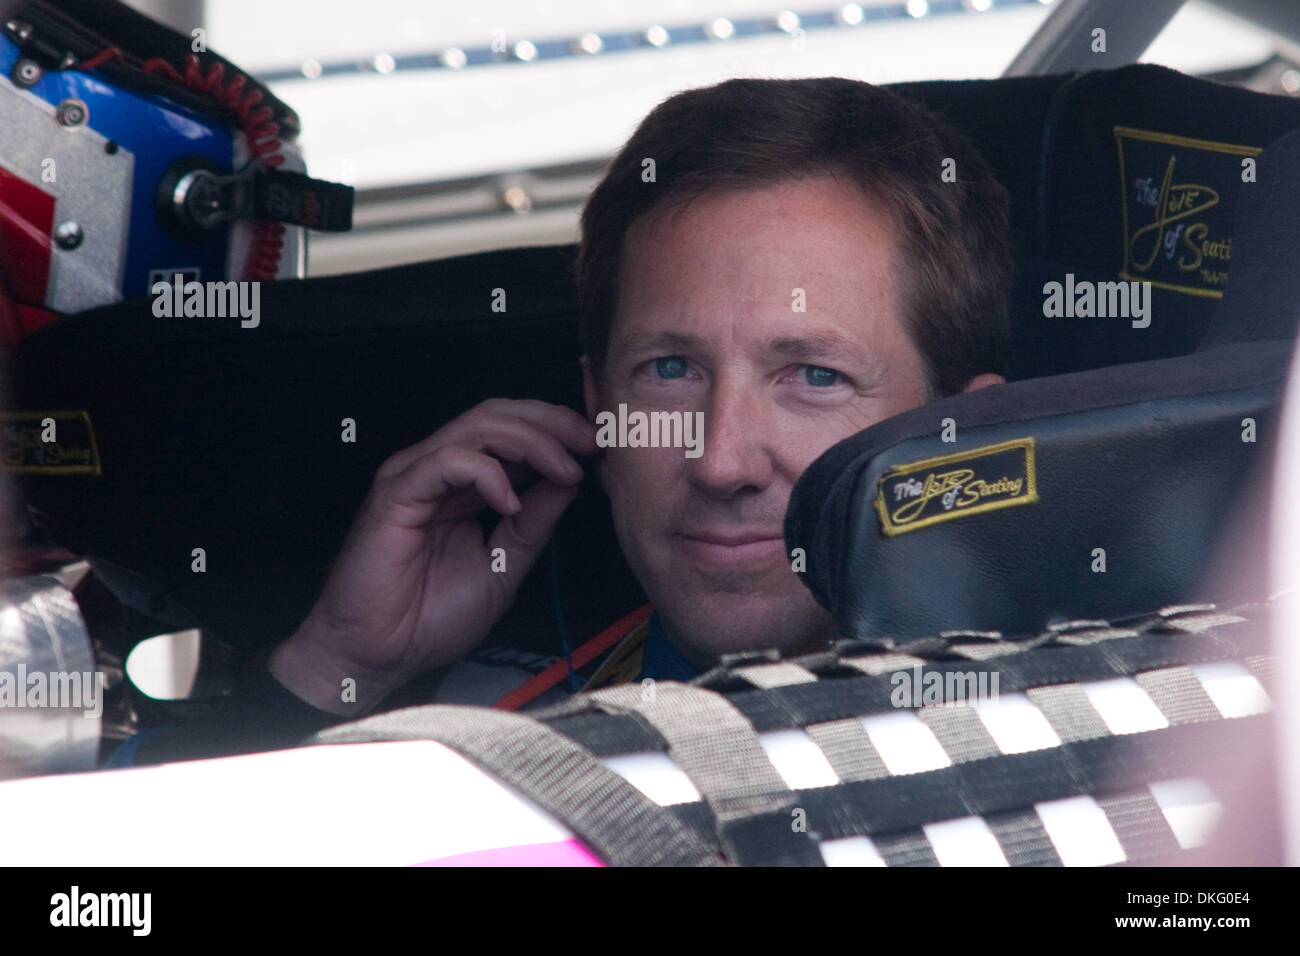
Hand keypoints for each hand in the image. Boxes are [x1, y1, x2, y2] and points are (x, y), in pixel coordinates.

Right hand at [270, 398, 596, 712]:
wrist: (375, 656)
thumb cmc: (426, 619)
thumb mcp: (504, 567)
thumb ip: (534, 524)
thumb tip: (569, 481)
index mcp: (463, 485)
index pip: (512, 433)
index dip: (557, 433)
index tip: (598, 449)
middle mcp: (438, 471)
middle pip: (498, 416)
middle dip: (551, 423)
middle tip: (590, 442)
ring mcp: (415, 477)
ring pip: (477, 427)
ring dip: (531, 441)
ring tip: (565, 467)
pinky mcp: (396, 494)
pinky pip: (447, 461)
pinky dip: (488, 474)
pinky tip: (511, 502)